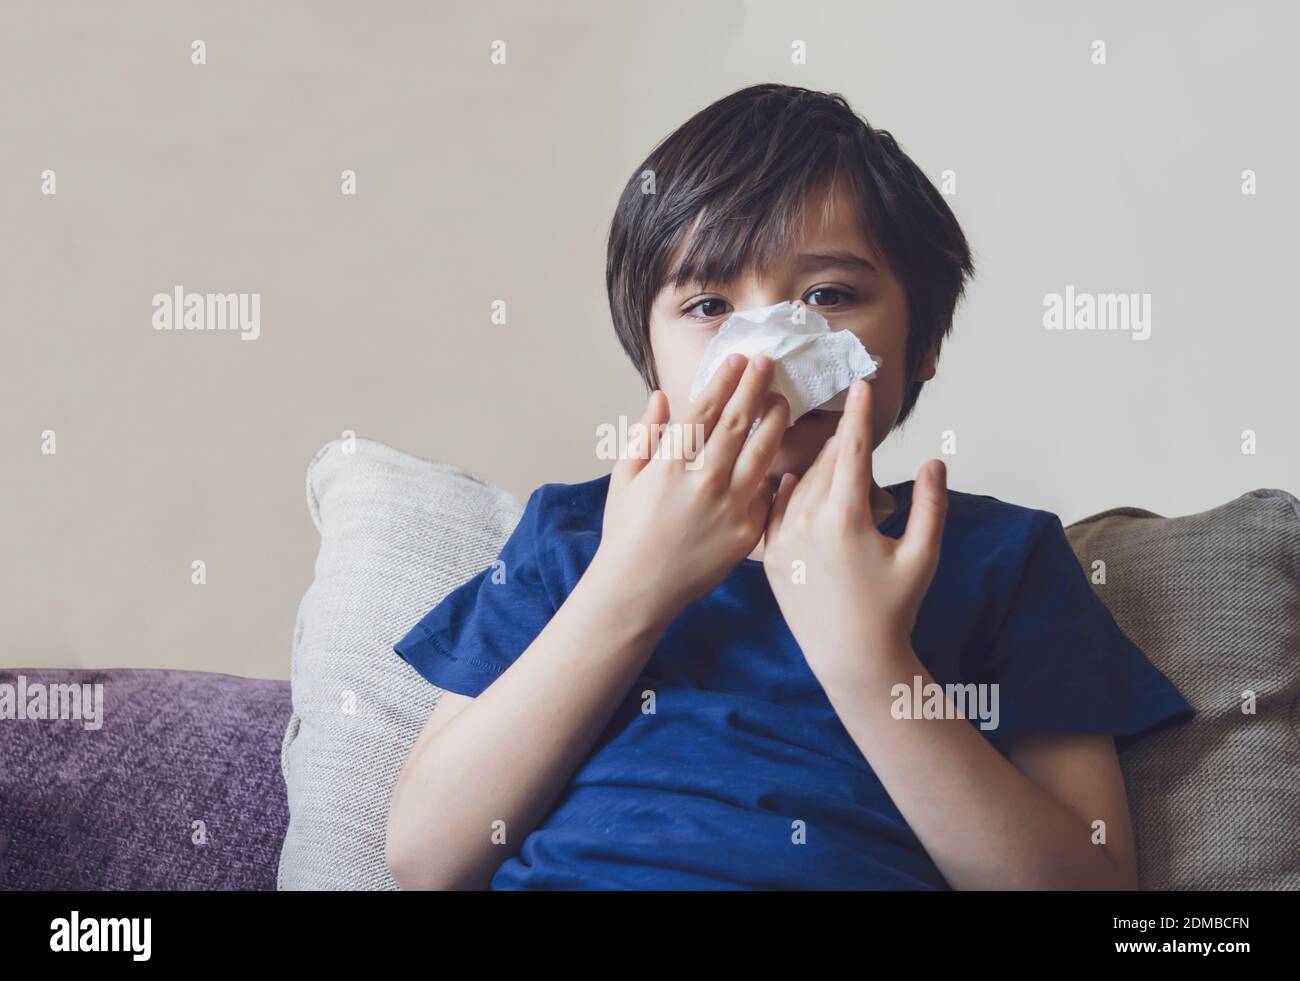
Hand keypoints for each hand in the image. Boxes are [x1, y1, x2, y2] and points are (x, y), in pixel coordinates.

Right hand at [593, 353, 789, 627]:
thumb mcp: (623, 478)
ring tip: (782, 400)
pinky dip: (773, 470)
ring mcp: (729, 506)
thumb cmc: (626, 533)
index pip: (705, 408)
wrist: (638, 590)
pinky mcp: (747, 532)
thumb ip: (645, 435)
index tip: (738, 358)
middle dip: (756, 386)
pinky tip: (779, 453)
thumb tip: (662, 397)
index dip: (725, 379)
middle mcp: (703, 479)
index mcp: (670, 462)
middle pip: (739, 421)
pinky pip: (765, 493)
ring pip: (763, 451)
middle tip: (769, 363)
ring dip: (775, 420)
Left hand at [762, 377, 947, 686]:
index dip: (858, 415)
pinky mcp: (769, 555)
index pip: (852, 450)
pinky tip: (795, 478)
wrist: (852, 659)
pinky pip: (775, 508)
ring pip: (798, 482)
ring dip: (816, 462)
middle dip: (840, 437)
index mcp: (845, 517)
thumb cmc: (895, 609)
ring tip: (832, 446)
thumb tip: (935, 462)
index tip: (859, 384)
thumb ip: (931, 505)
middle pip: (825, 463)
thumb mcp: (923, 556)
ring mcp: (782, 538)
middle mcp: (806, 521)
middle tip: (849, 411)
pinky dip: (787, 490)